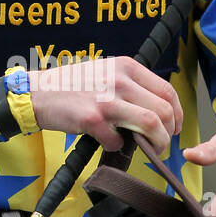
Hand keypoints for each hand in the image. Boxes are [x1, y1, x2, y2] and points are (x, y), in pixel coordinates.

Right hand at [28, 56, 182, 153]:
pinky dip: (117, 146)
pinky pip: (118, 140)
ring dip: (155, 143)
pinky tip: (108, 142)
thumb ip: (131, 86)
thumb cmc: (72, 86)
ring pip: (151, 124)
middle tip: (162, 143)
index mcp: (126, 66)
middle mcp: (120, 80)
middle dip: (168, 132)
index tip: (174, 127)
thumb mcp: (106, 72)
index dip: (177, 113)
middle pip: (164, 109)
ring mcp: (107, 99)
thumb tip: (155, 110)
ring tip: (149, 149)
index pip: (167, 90)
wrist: (38, 92)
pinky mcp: (92, 118)